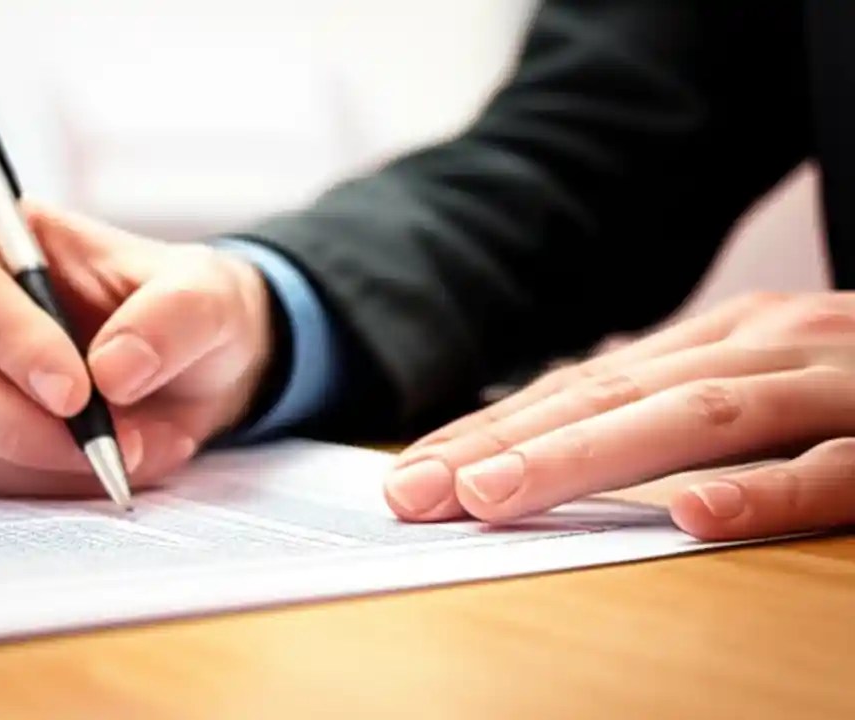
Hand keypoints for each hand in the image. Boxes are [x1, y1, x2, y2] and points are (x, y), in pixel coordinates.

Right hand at [0, 187, 272, 496]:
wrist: (185, 368)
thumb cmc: (177, 306)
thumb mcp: (207, 293)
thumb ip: (176, 315)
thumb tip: (114, 370)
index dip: (4, 337)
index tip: (75, 390)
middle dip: (21, 420)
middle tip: (109, 443)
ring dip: (52, 460)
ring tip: (139, 446)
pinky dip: (54, 483)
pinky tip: (113, 461)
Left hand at [385, 292, 854, 540]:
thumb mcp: (751, 379)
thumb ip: (666, 405)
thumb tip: (548, 439)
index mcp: (718, 341)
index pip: (578, 390)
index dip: (488, 432)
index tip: (409, 477)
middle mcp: (762, 348)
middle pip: (612, 399)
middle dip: (503, 447)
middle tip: (415, 494)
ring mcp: (836, 387)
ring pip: (698, 420)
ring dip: (588, 460)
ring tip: (497, 496)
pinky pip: (840, 471)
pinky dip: (768, 493)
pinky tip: (695, 517)